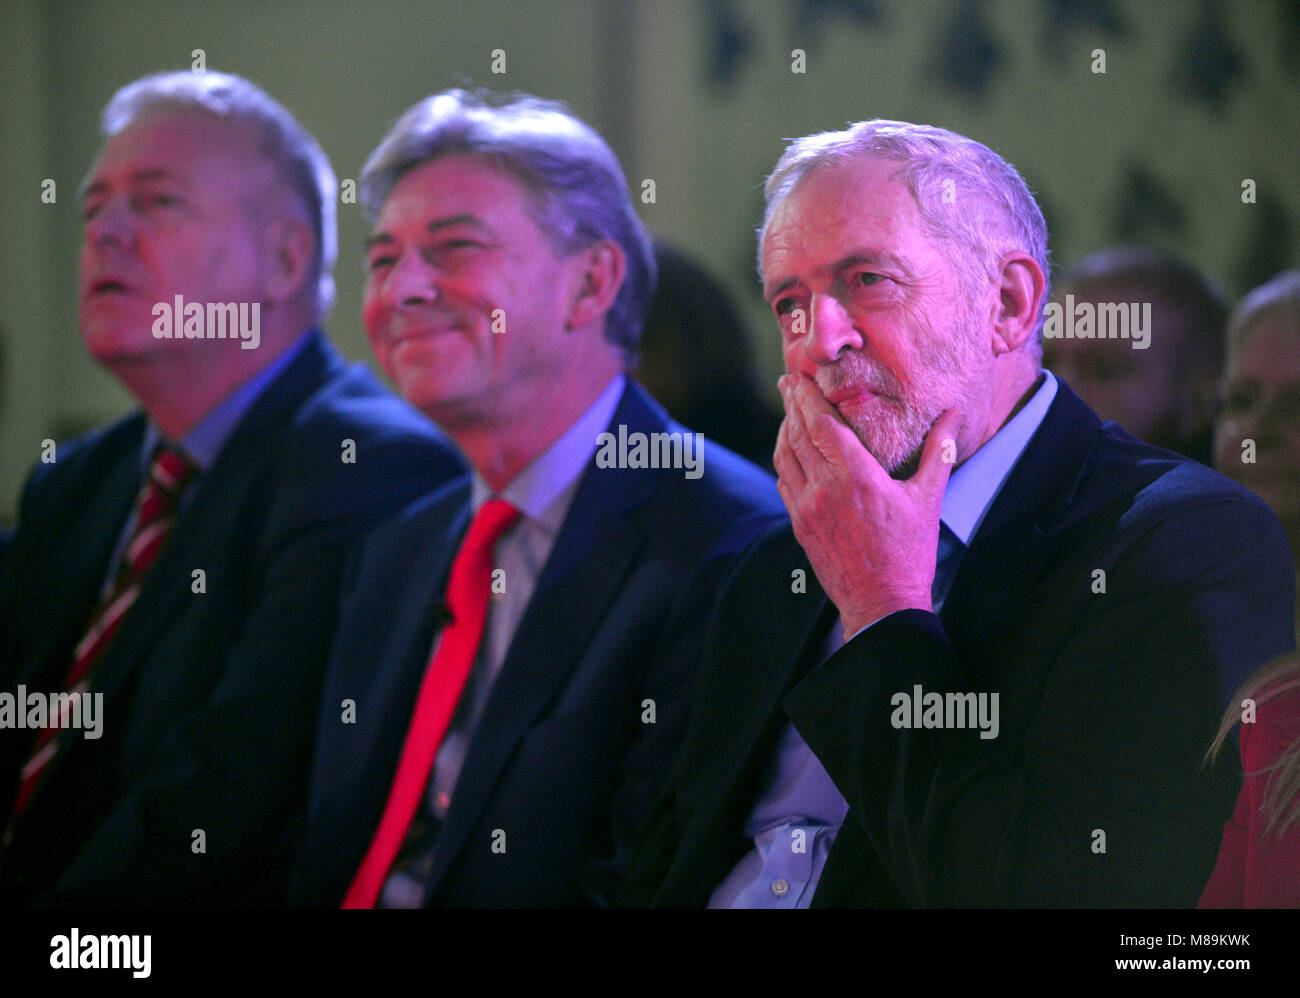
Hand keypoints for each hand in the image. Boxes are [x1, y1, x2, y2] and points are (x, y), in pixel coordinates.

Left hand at [774, 373, 962, 634]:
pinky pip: (784, 483)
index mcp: (857, 477)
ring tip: (787, 412)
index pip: (822, 425)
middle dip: (791, 404)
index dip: (807, 397)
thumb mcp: (928, 499)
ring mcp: (807, 509)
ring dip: (784, 430)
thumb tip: (954, 416)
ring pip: (785, 458)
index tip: (798, 377)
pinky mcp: (800, 526)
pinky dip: (784, 461)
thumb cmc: (909, 553)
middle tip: (787, 382)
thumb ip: (938, 453)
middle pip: (798, 434)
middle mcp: (825, 489)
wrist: (882, 603)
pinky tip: (790, 452)